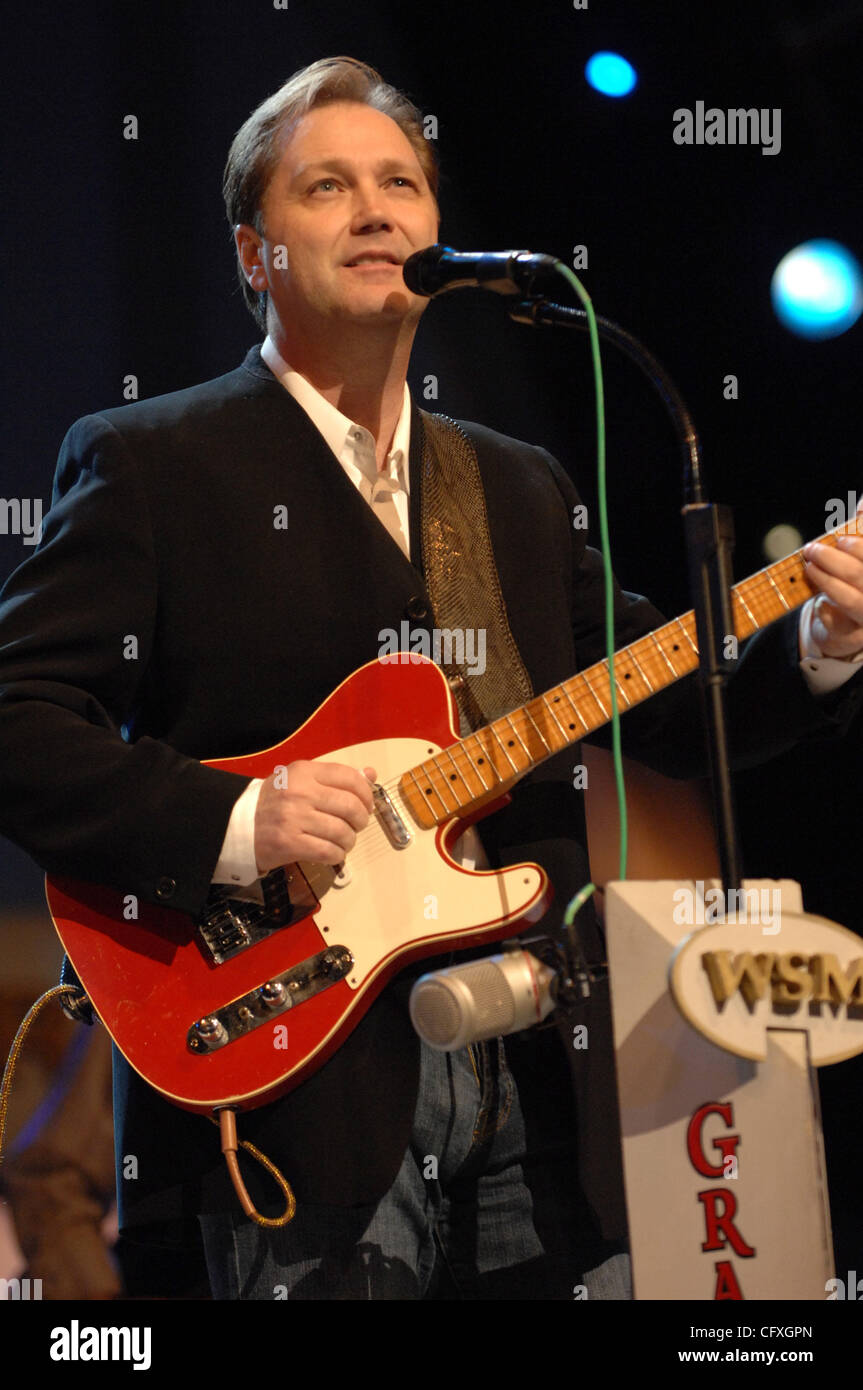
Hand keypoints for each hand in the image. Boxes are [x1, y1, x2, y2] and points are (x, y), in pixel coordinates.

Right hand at [254, 760, 375, 874]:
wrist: (239, 825)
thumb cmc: (276, 802)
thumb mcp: (301, 780)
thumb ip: (335, 777)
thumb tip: (371, 774)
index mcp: (304, 771)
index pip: (349, 778)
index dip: (366, 794)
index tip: (367, 805)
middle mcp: (299, 792)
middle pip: (350, 806)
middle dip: (361, 820)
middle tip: (356, 826)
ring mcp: (293, 818)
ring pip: (342, 832)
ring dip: (349, 840)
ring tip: (343, 841)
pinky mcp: (289, 843)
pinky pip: (329, 851)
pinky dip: (337, 855)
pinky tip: (333, 853)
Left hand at [803, 503, 862, 657]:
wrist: (848, 627)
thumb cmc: (855, 582)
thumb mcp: (857, 556)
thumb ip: (862, 529)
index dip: (859, 545)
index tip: (841, 538)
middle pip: (861, 575)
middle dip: (835, 560)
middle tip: (812, 549)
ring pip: (851, 599)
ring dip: (826, 580)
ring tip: (809, 566)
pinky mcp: (856, 636)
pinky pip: (839, 622)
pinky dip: (824, 609)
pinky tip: (818, 601)